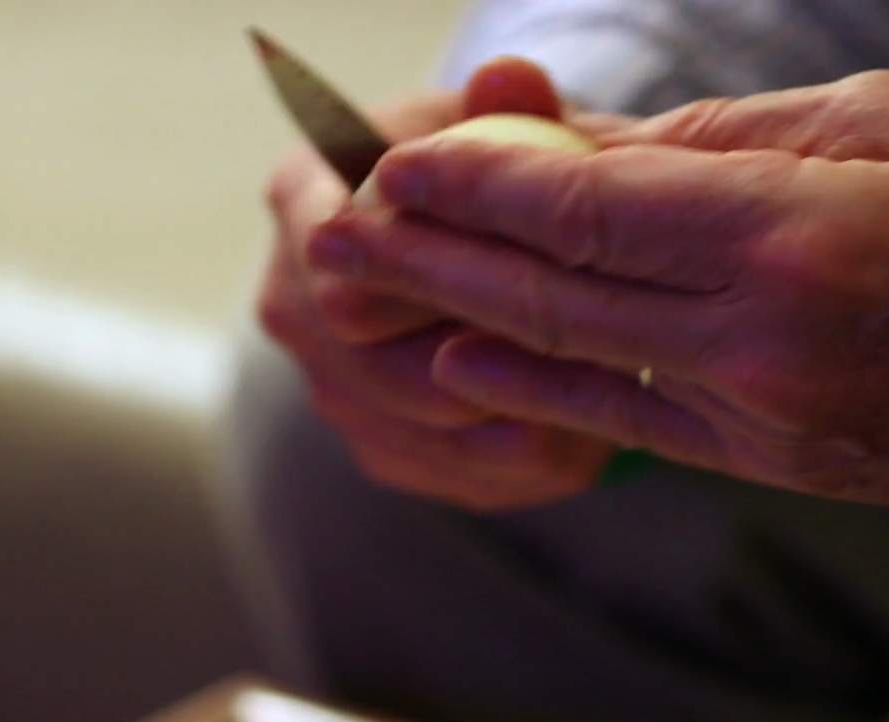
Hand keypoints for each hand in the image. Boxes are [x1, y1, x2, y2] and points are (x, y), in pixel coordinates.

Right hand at [255, 58, 615, 510]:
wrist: (487, 250)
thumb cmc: (493, 174)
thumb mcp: (502, 127)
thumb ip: (509, 110)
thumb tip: (509, 80)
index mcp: (303, 196)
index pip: (337, 247)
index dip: (419, 271)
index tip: (506, 285)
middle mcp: (294, 300)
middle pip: (371, 354)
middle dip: (476, 355)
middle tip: (571, 351)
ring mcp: (331, 384)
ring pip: (419, 423)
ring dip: (508, 415)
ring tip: (593, 397)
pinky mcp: (382, 448)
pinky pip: (449, 474)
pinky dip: (518, 461)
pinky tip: (581, 437)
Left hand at [313, 71, 888, 509]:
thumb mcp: (879, 123)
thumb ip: (719, 138)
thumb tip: (585, 150)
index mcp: (796, 236)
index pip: (588, 207)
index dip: (479, 180)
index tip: (394, 156)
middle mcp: (767, 346)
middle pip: (556, 291)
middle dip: (435, 247)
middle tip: (335, 217)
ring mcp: (771, 425)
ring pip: (577, 363)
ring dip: (460, 316)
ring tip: (369, 280)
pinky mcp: (781, 468)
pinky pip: (635, 421)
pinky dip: (540, 386)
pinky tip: (465, 357)